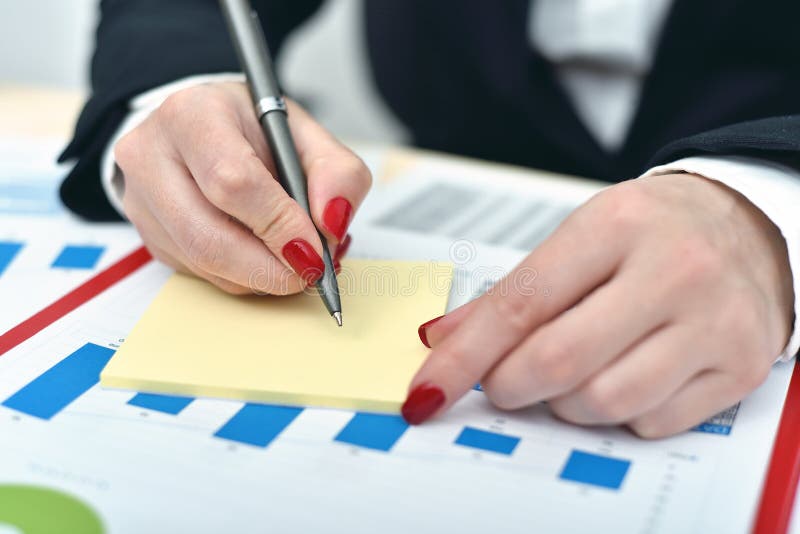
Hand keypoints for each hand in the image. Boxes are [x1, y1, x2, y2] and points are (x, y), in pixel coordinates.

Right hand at [115, 82, 368, 293]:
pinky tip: (261, 255)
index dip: (278, 225)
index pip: (232, 181)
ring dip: (259, 276)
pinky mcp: (146, 233)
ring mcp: (140, 197)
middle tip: (309, 272)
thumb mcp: (306, 135)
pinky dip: (240, 276)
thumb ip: (337, 173)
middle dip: (269, 267)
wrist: (204, 128)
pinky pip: (198, 273)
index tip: (314, 251)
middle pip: (208, 236)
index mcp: (194, 114)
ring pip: (203, 262)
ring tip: (291, 260)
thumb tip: (332, 224)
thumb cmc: (253, 130)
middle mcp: (153, 153)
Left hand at [405, 174, 793, 437]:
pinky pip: (650, 422)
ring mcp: (714, 321)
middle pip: (559, 361)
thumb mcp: (579, 238)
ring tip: (568, 374)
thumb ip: (511, 294)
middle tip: (501, 382)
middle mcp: (675, 270)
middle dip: (508, 385)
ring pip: (603, 402)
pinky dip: (617, 414)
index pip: (521, 304)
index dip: (464, 357)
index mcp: (617, 225)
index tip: (427, 391)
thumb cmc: (650, 231)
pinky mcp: (739, 367)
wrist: (745, 227)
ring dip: (562, 404)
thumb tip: (442, 341)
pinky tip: (620, 377)